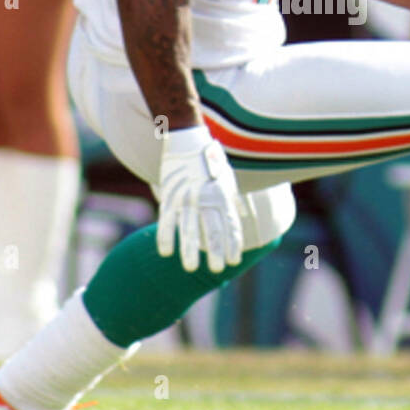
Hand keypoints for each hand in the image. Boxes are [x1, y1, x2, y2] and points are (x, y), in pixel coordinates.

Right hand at [157, 124, 243, 272]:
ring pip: (189, 229)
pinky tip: (166, 252)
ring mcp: (187, 199)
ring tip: (191, 269)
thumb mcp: (228, 178)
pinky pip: (167, 220)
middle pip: (212, 231)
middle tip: (218, 270)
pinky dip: (165, 236)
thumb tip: (243, 215)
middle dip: (215, 252)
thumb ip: (234, 199)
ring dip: (189, 251)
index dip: (233, 244)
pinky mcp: (170, 196)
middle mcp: (207, 199)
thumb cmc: (210, 160)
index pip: (231, 226)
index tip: (234, 261)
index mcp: (223, 196)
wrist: (187, 139)